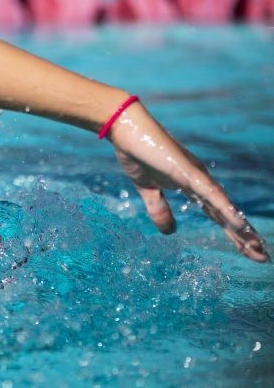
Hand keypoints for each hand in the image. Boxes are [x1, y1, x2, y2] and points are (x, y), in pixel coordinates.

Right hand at [109, 102, 268, 262]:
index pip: (217, 214)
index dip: (232, 233)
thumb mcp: (147, 190)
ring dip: (241, 229)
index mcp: (192, 186)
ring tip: (257, 248)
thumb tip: (170, 232)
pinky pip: (211, 196)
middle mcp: (201, 182)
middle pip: (226, 215)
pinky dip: (226, 210)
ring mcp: (197, 176)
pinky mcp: (189, 173)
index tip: (247, 251)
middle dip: (243, 237)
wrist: (127, 130)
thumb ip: (159, 209)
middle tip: (261, 258)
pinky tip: (238, 225)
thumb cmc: (137, 154)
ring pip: (224, 208)